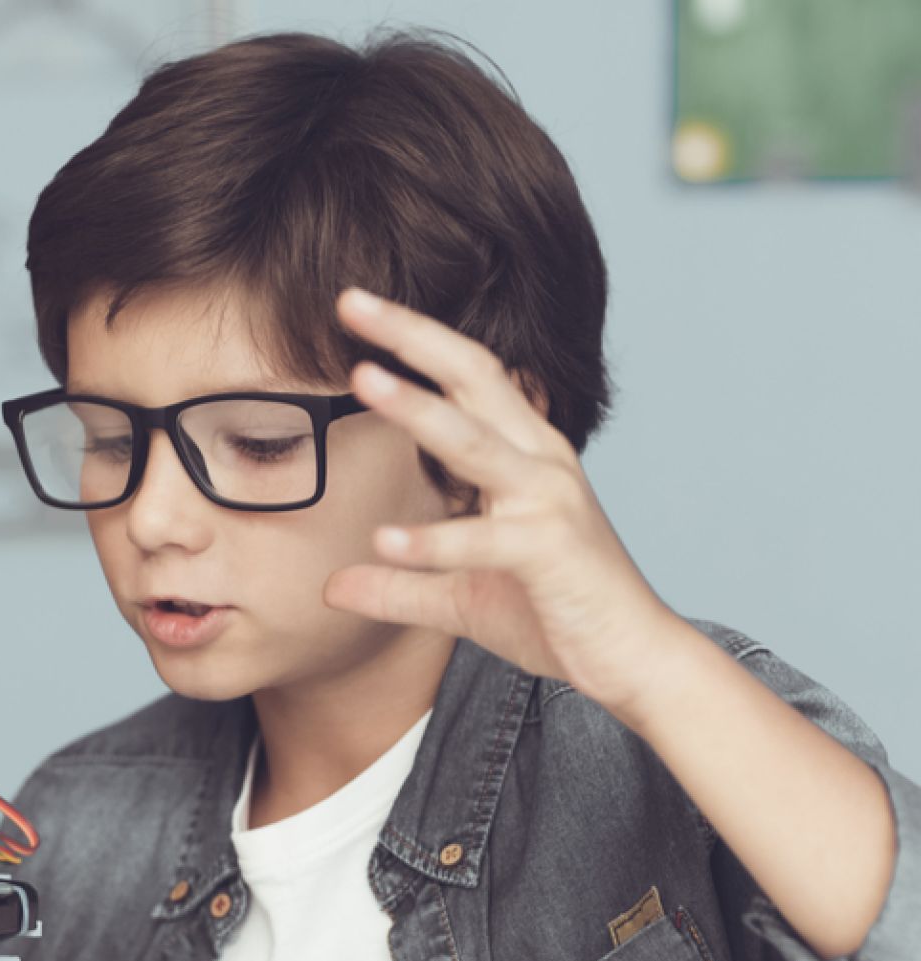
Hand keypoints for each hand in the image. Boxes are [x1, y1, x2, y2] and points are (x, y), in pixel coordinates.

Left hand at [323, 286, 686, 723]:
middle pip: (474, 376)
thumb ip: (398, 586)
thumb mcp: (461, 595)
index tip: (356, 309)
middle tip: (351, 300)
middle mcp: (539, 460)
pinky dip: (433, 541)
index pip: (467, 377)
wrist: (632, 657)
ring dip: (417, 408)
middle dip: (412, 335)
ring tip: (363, 379)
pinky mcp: (553, 549)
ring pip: (474, 441)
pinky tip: (383, 540)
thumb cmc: (555, 612)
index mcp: (523, 454)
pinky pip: (485, 540)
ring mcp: (549, 500)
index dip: (415, 339)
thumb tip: (331, 587)